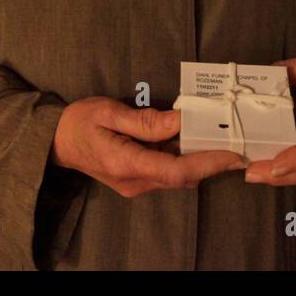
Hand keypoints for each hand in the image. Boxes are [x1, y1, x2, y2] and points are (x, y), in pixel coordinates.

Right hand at [50, 96, 244, 197]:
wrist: (57, 142)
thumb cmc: (79, 121)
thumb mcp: (109, 111)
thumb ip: (144, 120)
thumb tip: (180, 120)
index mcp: (125, 163)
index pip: (175, 171)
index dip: (207, 164)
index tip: (231, 154)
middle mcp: (134, 181)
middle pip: (182, 177)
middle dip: (212, 161)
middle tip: (238, 143)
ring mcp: (136, 185)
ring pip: (177, 177)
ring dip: (200, 160)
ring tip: (224, 139)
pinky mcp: (138, 181)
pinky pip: (168, 173)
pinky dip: (185, 159)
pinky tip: (197, 142)